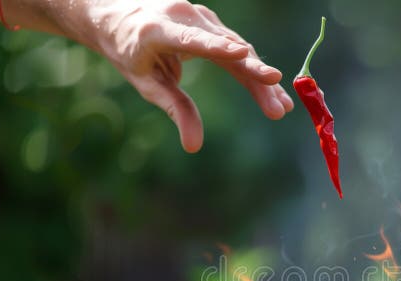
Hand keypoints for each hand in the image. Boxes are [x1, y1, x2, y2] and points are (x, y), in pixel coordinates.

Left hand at [68, 0, 293, 151]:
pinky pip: (238, 48)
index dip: (219, 48)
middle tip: (278, 109)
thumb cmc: (128, 50)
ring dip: (262, 80)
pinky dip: (255, 70)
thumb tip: (195, 147)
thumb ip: (174, 109)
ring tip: (282, 108)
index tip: (243, 54)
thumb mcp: (146, 83)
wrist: (118, 14)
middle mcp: (185, 15)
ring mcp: (202, 16)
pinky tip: (272, 91)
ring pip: (240, 50)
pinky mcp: (212, 22)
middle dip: (257, 79)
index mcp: (159, 29)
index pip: (193, 40)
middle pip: (230, 50)